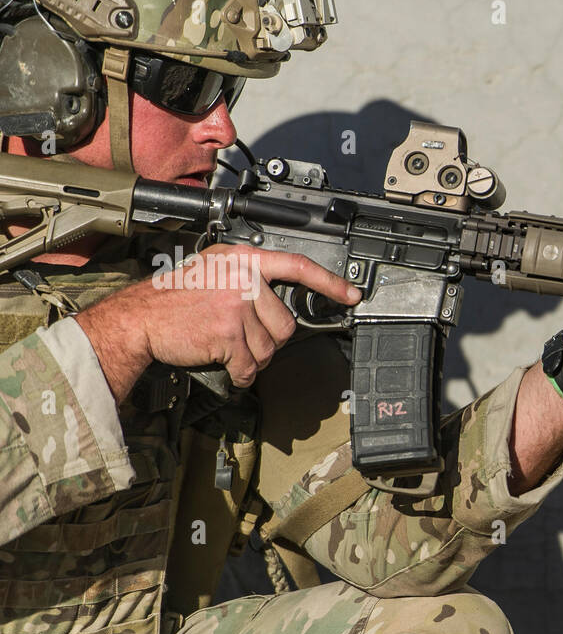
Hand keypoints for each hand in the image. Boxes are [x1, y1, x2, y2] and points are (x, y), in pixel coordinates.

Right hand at [75, 246, 360, 403]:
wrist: (139, 318)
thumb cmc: (174, 297)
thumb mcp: (213, 268)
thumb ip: (247, 275)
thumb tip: (279, 296)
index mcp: (243, 259)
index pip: (297, 265)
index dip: (329, 283)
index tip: (351, 295)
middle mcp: (243, 278)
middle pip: (285, 324)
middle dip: (267, 340)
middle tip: (239, 336)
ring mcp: (237, 305)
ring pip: (269, 349)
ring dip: (252, 358)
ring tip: (225, 345)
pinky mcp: (228, 333)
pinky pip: (249, 366)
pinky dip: (239, 374)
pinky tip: (224, 364)